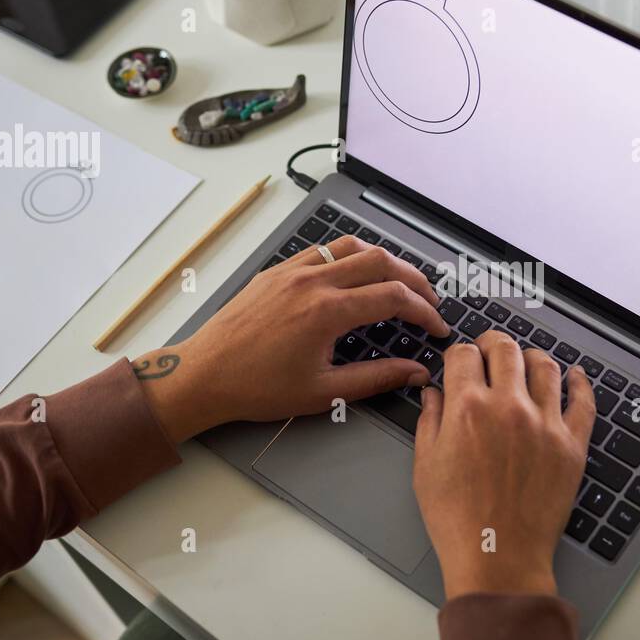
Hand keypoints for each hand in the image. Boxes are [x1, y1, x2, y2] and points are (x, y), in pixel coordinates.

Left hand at [136, 235, 450, 442]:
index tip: (436, 326)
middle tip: (429, 301)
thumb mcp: (323, 392)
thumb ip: (376, 378)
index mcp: (327, 311)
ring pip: (353, 247)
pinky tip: (356, 275)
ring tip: (400, 281)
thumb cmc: (256, 388)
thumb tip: (415, 372)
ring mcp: (292, 272)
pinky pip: (323, 251)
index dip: (424, 311)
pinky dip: (349, 257)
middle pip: (381, 262)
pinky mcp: (276, 272)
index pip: (394, 298)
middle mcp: (312, 282)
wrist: (203, 375)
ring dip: (384, 260)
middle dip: (414, 279)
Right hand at [413, 329, 594, 599]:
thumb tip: (434, 393)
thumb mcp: (426, 466)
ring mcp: (545, 424)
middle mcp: (509, 407)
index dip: (458, 354)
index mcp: (468, 408)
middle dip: (492, 344)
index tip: (459, 362)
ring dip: (531, 357)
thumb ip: (430, 420)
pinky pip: (583, 401)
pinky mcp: (572, 445)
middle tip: (489, 351)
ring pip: (545, 366)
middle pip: (506, 348)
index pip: (464, 354)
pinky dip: (580, 382)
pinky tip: (575, 375)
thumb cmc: (458, 520)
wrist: (497, 557)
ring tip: (525, 362)